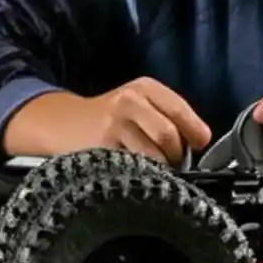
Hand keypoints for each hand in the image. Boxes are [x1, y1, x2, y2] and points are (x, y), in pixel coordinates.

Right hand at [10, 77, 211, 166]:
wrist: (62, 122)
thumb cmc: (111, 116)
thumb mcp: (139, 102)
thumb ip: (168, 115)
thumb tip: (200, 141)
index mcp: (145, 88)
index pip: (180, 110)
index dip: (195, 132)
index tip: (198, 145)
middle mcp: (129, 102)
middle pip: (168, 135)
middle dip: (176, 155)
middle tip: (173, 163)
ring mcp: (113, 125)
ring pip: (152, 155)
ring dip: (160, 168)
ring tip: (153, 168)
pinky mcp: (100, 148)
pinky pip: (133, 167)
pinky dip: (141, 174)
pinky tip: (136, 172)